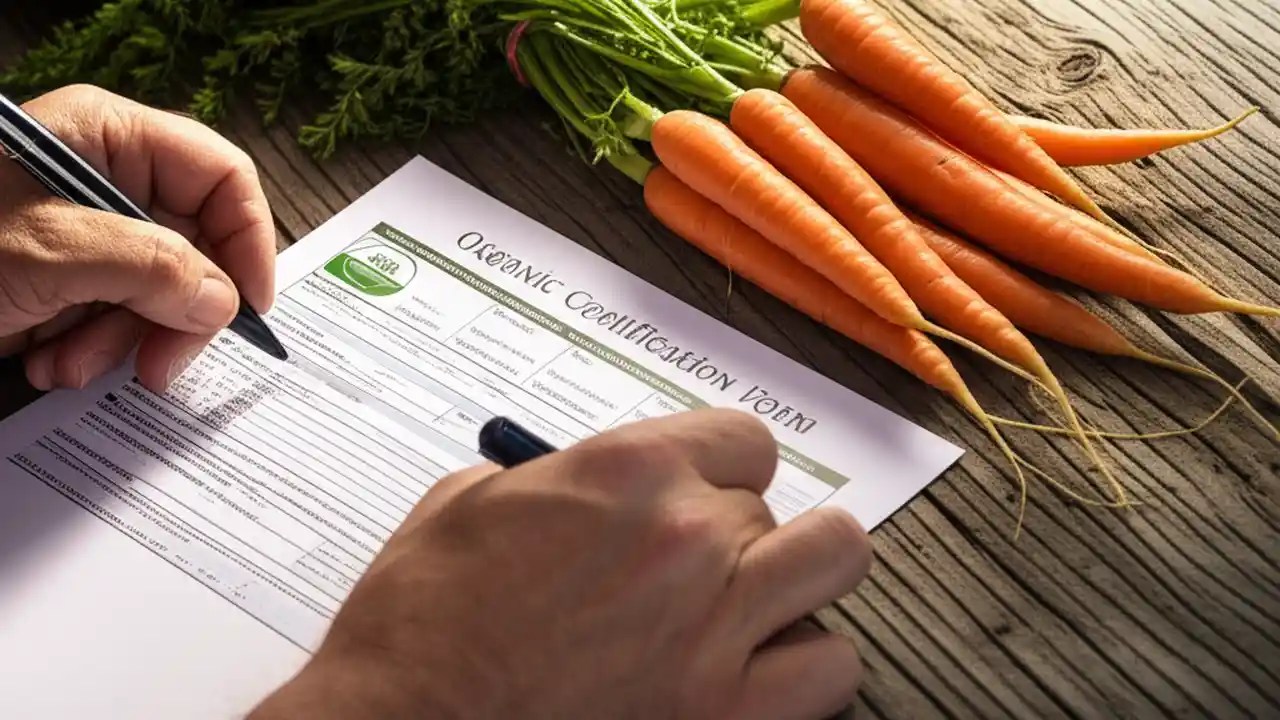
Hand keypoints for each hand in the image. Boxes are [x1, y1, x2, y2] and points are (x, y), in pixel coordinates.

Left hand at [0, 85, 275, 392]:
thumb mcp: (52, 252)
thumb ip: (154, 268)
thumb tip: (224, 299)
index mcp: (109, 139)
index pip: (221, 177)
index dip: (247, 240)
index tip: (247, 307)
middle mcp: (106, 180)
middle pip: (195, 247)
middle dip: (174, 314)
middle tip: (160, 364)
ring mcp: (86, 233)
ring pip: (159, 294)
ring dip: (123, 342)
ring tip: (70, 364)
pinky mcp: (66, 279)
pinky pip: (117, 318)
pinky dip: (90, 350)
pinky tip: (48, 359)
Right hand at [250, 410, 871, 719]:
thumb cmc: (420, 629)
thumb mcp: (467, 504)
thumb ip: (552, 480)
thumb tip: (577, 483)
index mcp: (626, 472)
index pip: (746, 441)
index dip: (727, 471)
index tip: (710, 495)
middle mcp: (684, 537)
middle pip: (777, 509)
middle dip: (741, 537)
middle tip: (705, 568)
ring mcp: (714, 626)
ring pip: (835, 561)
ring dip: (799, 583)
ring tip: (759, 609)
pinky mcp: (725, 712)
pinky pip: (832, 667)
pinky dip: (806, 669)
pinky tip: (759, 675)